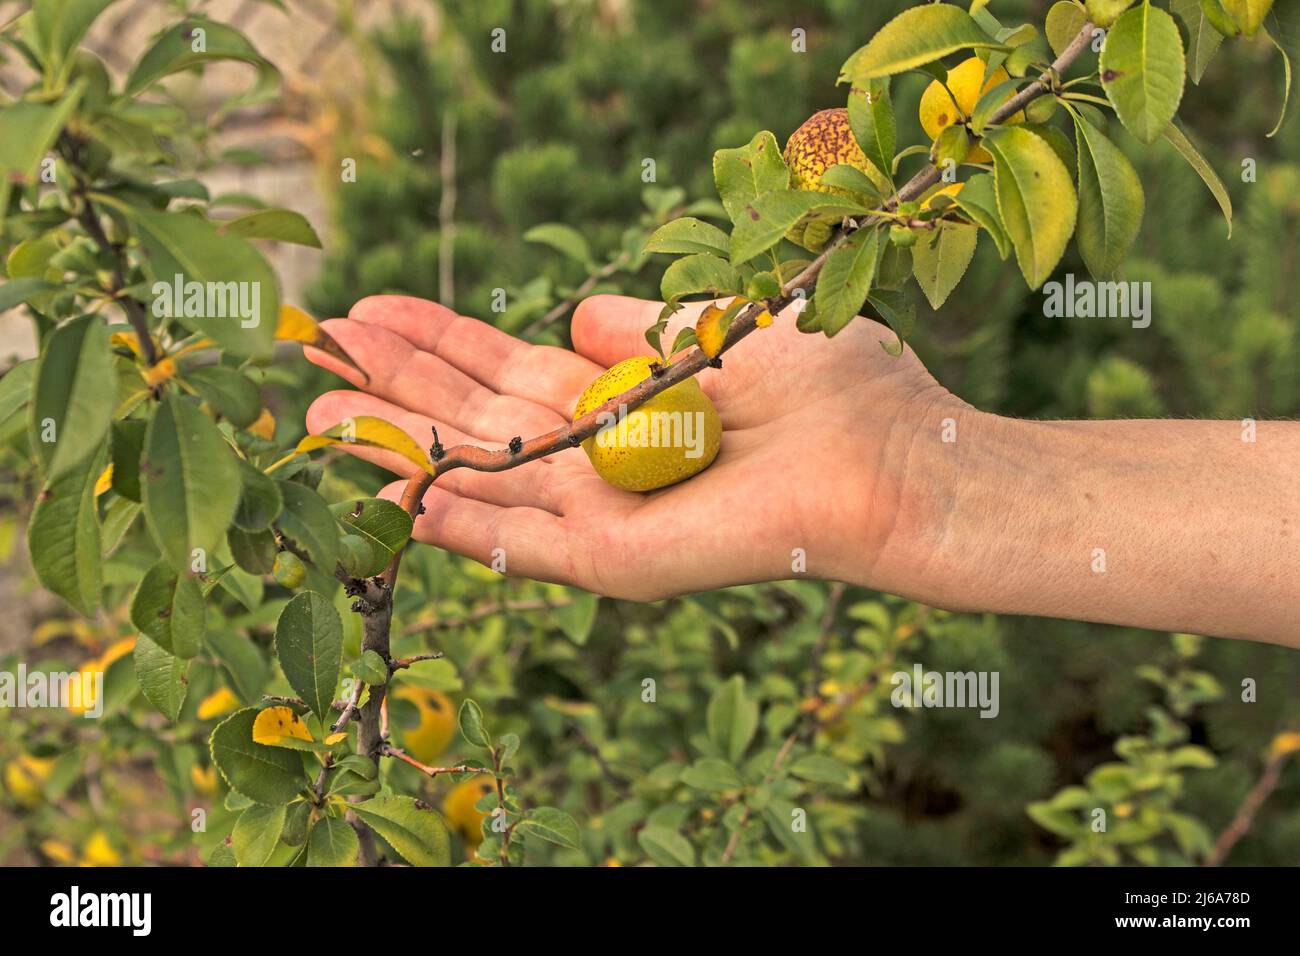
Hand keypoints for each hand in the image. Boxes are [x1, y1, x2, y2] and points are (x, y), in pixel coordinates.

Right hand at [304, 294, 961, 600]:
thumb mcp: (718, 325)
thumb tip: (574, 314)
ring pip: (478, 479)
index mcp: (617, 400)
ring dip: (397, 447)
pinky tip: (394, 497)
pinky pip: (522, 544)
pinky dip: (460, 522)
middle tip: (312, 351)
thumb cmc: (829, 387)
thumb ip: (638, 324)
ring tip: (315, 412)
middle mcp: (597, 458)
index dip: (437, 341)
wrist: (889, 459)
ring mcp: (601, 514)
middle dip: (393, 386)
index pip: (505, 372)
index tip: (367, 309)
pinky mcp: (617, 560)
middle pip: (474, 422)